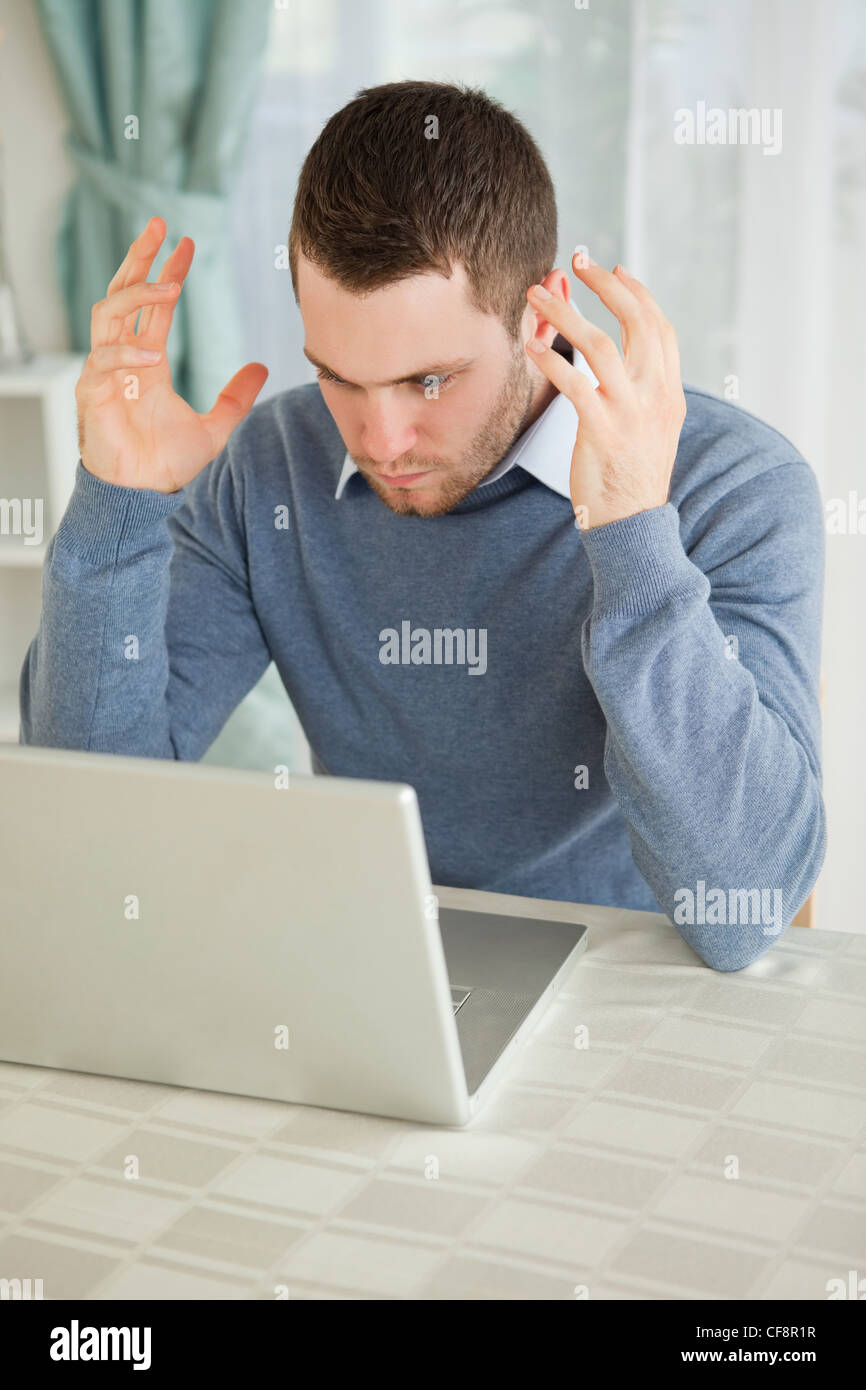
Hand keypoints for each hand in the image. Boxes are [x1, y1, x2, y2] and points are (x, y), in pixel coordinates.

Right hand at [75, 216, 267, 492]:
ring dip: (135, 298)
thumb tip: (262, 367)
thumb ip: (236, 398)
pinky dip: (124, 354)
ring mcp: (104, 375)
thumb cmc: (166, 465)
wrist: (144, 497)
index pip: (152, 307)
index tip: (185, 244)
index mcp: (146, 362)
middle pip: (122, 294)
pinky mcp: (92, 397)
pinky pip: (101, 362)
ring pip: (107, 316)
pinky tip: (151, 353)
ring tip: (167, 288)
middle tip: (158, 226)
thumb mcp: (215, 428)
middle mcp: (122, 360)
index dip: (166, 273)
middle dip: (138, 259)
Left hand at [525, 259, 685, 528]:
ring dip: (566, 314)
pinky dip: (551, 360)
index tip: (613, 270)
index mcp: (669, 391)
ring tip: (537, 295)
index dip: (637, 293)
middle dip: (605, 285)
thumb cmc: (631, 476)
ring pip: (601, 345)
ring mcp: (630, 413)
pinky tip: (531, 345)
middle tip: (577, 259)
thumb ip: (640, 390)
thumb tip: (620, 358)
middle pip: (636, 322)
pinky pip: (575, 385)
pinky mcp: (602, 432)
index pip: (660, 326)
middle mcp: (655, 395)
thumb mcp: (650, 426)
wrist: (633, 524)